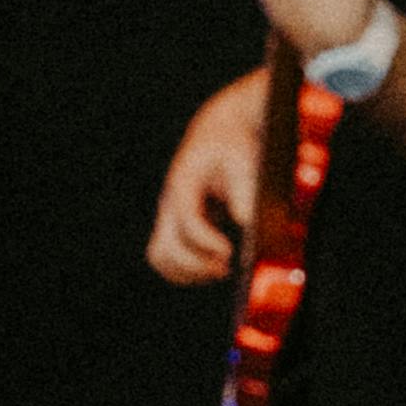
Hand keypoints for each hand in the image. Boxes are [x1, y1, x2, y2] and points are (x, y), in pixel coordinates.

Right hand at [147, 71, 268, 287]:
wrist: (216, 133)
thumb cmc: (232, 145)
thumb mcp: (243, 158)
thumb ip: (244, 189)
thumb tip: (245, 222)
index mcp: (183, 182)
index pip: (187, 222)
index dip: (207, 243)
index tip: (229, 252)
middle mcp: (170, 202)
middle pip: (165, 248)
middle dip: (195, 265)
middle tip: (226, 266)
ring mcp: (168, 216)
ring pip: (160, 258)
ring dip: (189, 272)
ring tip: (220, 269)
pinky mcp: (174, 227)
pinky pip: (167, 259)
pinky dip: (187, 271)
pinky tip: (213, 265)